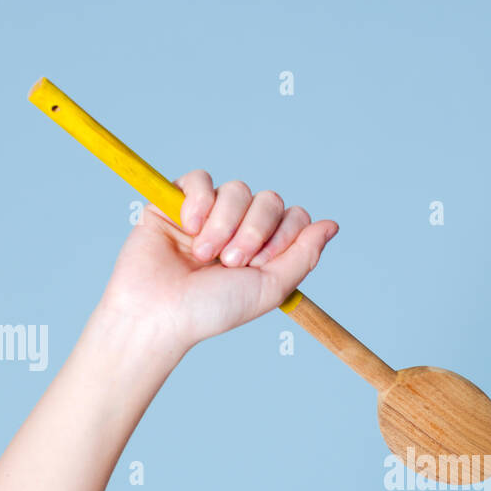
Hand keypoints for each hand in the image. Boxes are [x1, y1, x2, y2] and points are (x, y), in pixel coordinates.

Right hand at [96, 170, 338, 348]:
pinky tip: (187, 227)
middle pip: (269, 200)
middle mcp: (239, 229)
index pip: (293, 217)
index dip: (283, 235)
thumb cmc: (211, 309)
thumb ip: (304, 256)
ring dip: (224, 224)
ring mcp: (208, 214)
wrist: (158, 312)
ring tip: (204, 254)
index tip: (260, 265)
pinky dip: (198, 202)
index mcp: (264, 250)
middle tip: (231, 262)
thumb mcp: (270, 288)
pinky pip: (199, 179)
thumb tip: (332, 225)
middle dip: (253, 232)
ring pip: (236, 189)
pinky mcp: (175, 201)